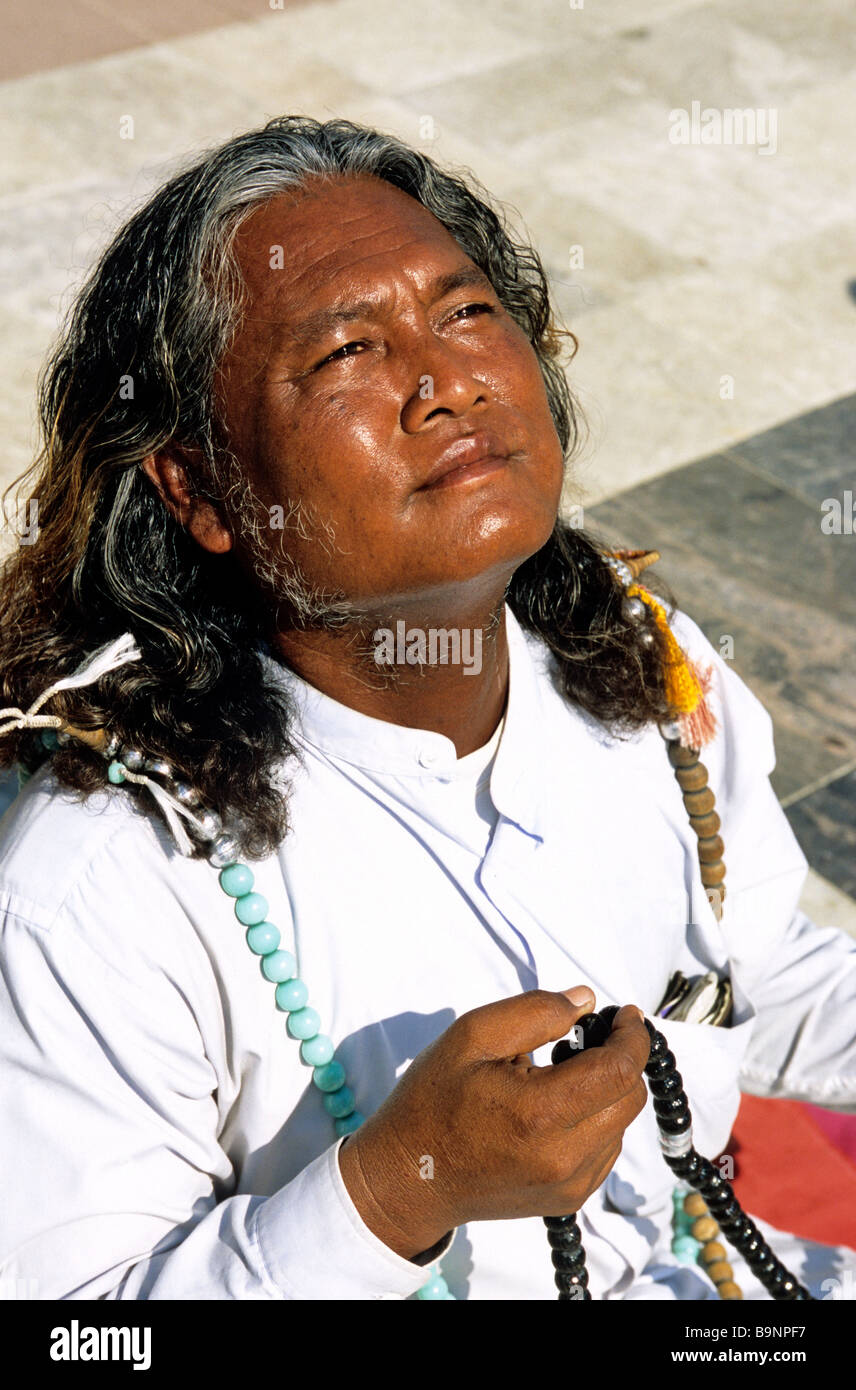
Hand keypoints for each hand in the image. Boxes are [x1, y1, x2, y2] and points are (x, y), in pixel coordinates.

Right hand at [338, 987, 649, 1258]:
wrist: (407, 1178)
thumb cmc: (432, 1101)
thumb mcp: (472, 1034)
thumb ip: (536, 1011)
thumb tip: (586, 1002)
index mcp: (540, 1113)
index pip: (620, 1070)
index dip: (632, 1036)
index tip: (624, 1015)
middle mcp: (564, 1157)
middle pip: (630, 1097)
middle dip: (621, 1059)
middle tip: (590, 1036)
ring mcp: (569, 1184)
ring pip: (620, 1124)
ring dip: (606, 1090)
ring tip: (561, 1072)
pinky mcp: (567, 1199)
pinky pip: (604, 1150)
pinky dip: (595, 1119)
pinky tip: (556, 1106)